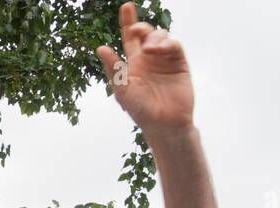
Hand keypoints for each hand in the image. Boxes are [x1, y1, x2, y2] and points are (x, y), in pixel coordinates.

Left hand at [96, 2, 193, 135]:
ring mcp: (164, 59)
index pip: (129, 39)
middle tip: (135, 29)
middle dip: (140, 26)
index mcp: (133, 64)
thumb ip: (114, 68)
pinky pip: (174, 45)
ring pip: (160, 36)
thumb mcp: (123, 89)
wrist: (164, 123)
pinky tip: (157, 50)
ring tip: (148, 49)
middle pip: (145, 33)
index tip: (126, 7)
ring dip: (153, 37)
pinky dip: (166, 43)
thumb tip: (101, 48)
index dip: (127, 22)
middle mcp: (148, 58)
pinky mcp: (179, 62)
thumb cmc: (140, 110)